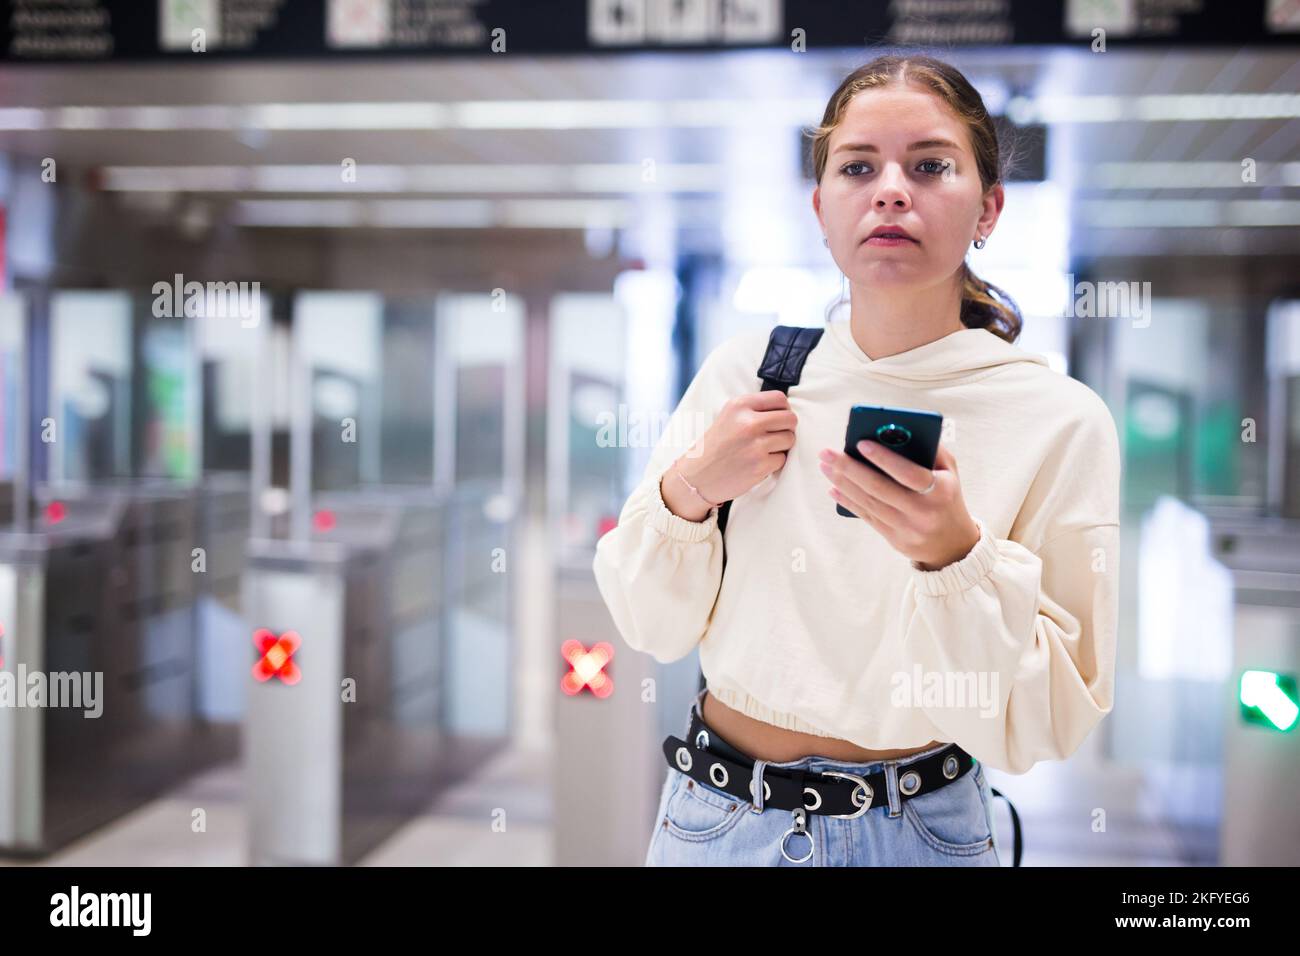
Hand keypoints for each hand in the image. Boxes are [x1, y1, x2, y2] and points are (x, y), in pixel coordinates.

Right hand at [661, 390, 797, 520]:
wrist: (697, 477)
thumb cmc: (714, 447)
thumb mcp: (728, 417)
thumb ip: (753, 410)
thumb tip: (785, 410)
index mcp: (739, 406)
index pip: (779, 398)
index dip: (784, 409)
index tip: (779, 418)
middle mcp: (748, 422)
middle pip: (790, 419)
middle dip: (786, 428)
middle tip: (775, 436)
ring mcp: (755, 445)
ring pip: (789, 439)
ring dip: (781, 446)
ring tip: (763, 450)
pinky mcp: (760, 465)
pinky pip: (782, 459)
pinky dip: (774, 463)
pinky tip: (758, 463)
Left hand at [817, 440, 979, 570]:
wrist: (953, 544)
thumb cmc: (947, 496)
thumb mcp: (949, 472)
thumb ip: (930, 449)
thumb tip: (895, 430)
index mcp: (940, 491)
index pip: (909, 473)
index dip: (885, 459)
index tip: (861, 443)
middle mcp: (923, 511)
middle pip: (880, 488)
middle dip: (849, 468)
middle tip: (827, 453)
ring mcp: (907, 528)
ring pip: (869, 503)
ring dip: (843, 482)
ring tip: (825, 466)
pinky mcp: (894, 539)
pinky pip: (867, 517)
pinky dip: (848, 501)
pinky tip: (833, 488)